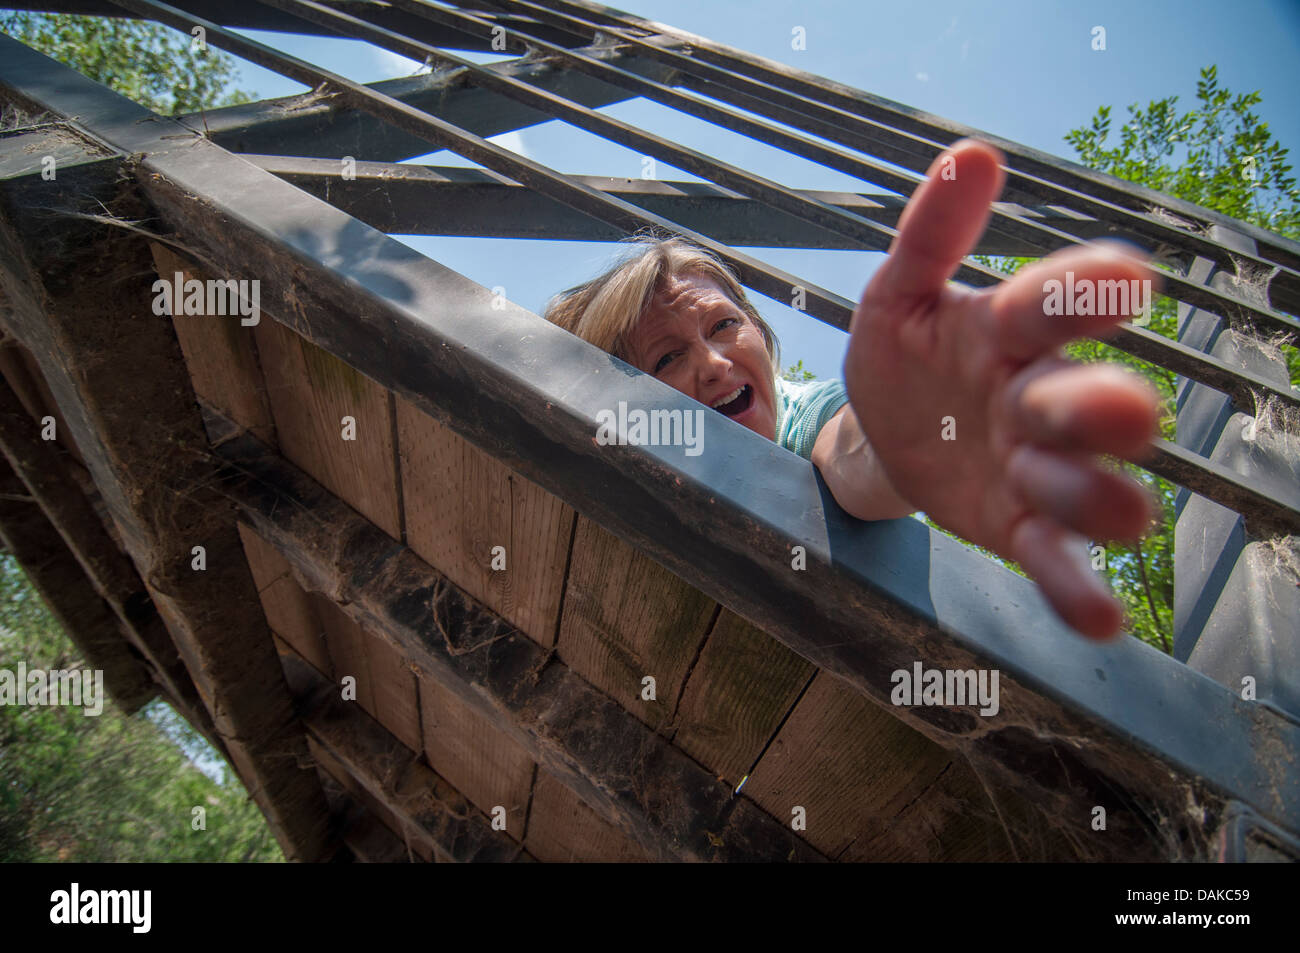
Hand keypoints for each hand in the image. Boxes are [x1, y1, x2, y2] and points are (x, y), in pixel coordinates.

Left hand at [843, 138, 1160, 640]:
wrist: (884, 433)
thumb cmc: (904, 356)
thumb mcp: (897, 296)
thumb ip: (929, 237)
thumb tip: (971, 155)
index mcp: (1008, 330)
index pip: (1055, 303)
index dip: (1086, 292)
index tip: (1125, 279)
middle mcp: (1037, 398)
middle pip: (1082, 400)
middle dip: (1100, 405)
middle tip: (1114, 407)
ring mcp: (1035, 467)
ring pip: (1084, 485)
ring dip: (1101, 497)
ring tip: (1116, 515)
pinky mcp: (1019, 527)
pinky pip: (1055, 558)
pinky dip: (1077, 588)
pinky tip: (1099, 619)